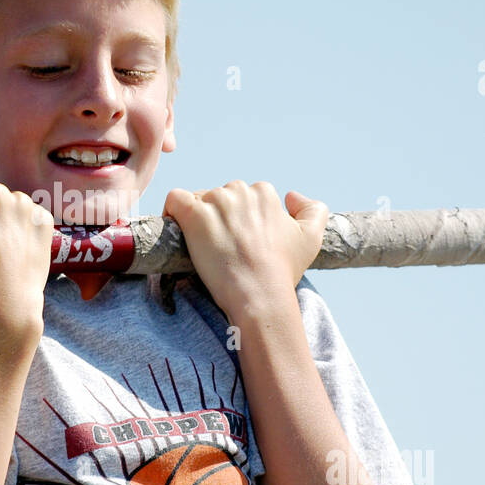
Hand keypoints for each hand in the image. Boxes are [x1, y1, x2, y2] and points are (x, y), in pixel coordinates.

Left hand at [162, 181, 328, 314]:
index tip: (237, 241)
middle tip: (220, 248)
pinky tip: (176, 228)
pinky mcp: (193, 214)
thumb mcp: (312, 238)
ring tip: (202, 248)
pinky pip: (174, 199)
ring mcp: (216, 201)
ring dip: (197, 219)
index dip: (238, 219)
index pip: (242, 196)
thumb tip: (291, 195)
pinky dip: (172, 210)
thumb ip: (313, 209)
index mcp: (264, 193)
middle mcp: (240, 191)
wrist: (259, 294)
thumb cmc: (283, 271)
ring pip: (197, 200)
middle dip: (217, 217)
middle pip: (218, 196)